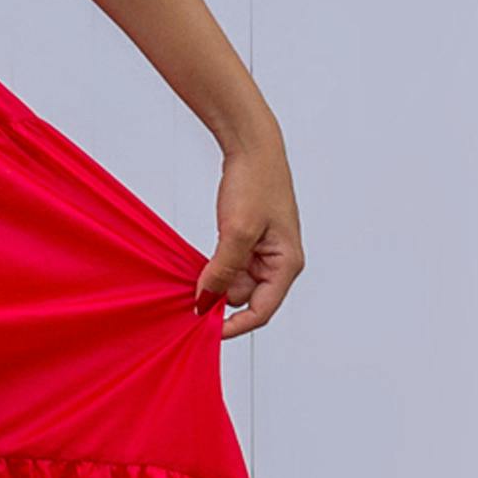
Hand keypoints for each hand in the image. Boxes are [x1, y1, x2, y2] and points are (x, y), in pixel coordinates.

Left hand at [195, 140, 303, 334]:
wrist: (252, 147)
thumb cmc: (256, 182)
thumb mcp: (237, 231)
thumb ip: (222, 270)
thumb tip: (205, 301)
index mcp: (287, 264)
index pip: (262, 310)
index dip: (234, 325)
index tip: (206, 330)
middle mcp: (279, 262)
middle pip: (246, 297)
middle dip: (220, 298)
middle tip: (190, 297)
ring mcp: (264, 251)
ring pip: (235, 282)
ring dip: (215, 281)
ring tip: (193, 274)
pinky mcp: (249, 240)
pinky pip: (230, 265)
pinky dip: (214, 267)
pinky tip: (199, 263)